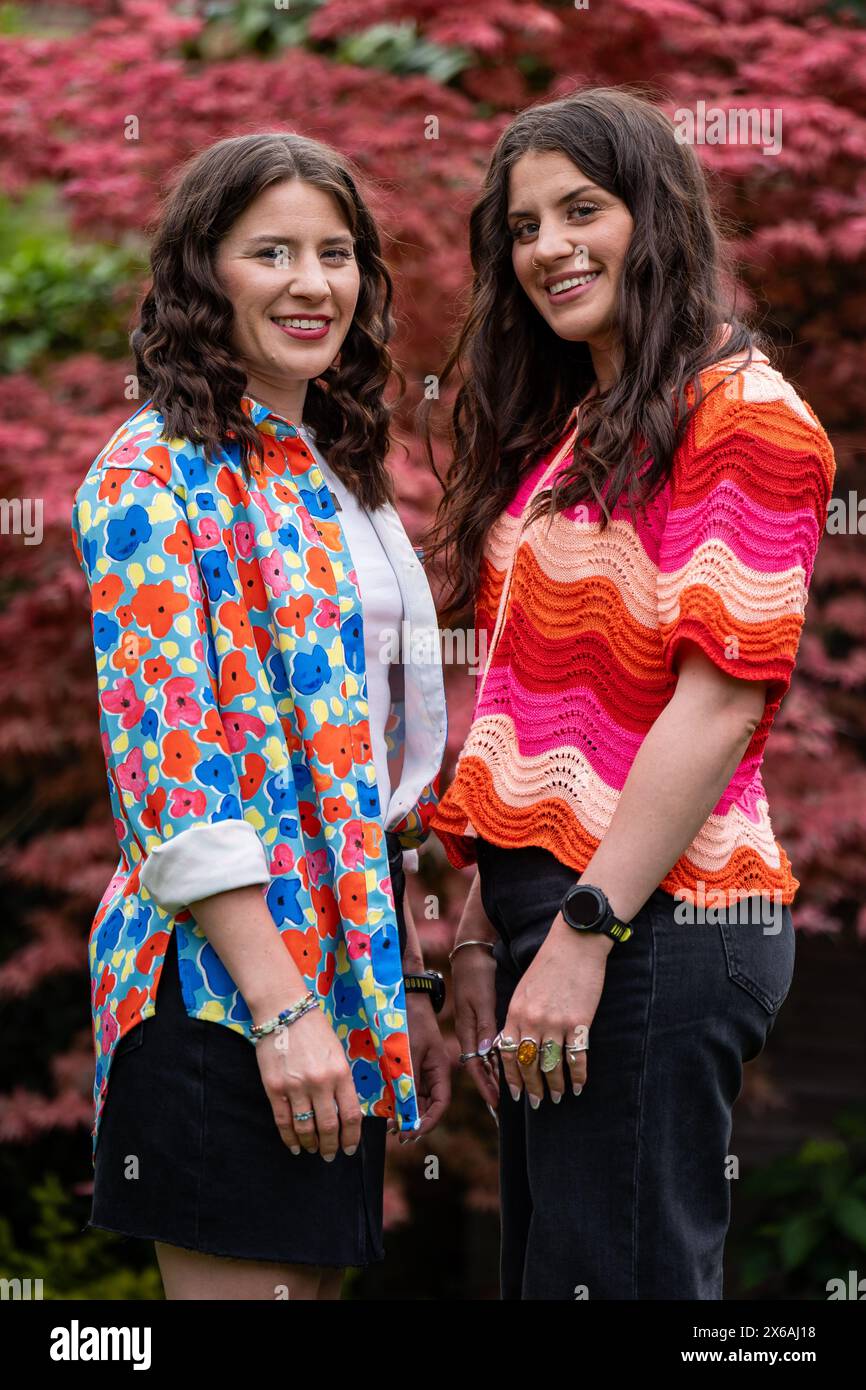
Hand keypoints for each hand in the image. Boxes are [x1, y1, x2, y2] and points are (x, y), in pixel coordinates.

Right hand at [254, 1006, 361, 1160]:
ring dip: (311, 1144)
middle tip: (330, 1155)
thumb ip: (342, 1082)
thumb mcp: (337, 1053)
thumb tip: (343, 1113)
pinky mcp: (274, 1088)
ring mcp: (295, 1087)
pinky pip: (283, 1122)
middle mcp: (320, 1083)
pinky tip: (294, 1146)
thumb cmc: (315, 1030)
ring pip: (305, 1128)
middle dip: (331, 1146)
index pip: (350, 1116)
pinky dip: (289, 1138)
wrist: (284, 1012)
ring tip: (313, 1150)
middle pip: (328, 1127)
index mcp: (340, 1073)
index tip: (349, 1149)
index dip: (351, 1137)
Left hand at [397, 994, 450, 1142]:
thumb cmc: (410, 1021)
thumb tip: (406, 1110)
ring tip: (390, 1125)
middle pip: (427, 1105)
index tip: (414, 1133)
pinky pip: (404, 1089)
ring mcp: (418, 1071)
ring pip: (415, 1100)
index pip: (440, 1104)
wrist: (402, 997)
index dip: (429, 1121)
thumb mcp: (409, 1052)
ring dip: (404, 1113)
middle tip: (397, 1134)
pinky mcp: (405, 1067)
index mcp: (440, 1070)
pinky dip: (397, 1100)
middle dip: (414, 1121)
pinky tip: (386, 1108)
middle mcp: (431, 1074)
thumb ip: (408, 1081)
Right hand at [452, 943, 499, 1109]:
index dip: (486, 1085)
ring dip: (497, 1071)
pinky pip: (492, 1043)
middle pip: (481, 1065)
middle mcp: (471, 1031)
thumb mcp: (481, 1000)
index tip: (497, 1103)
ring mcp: (476, 1024)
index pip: (475, 1066)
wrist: (472, 952)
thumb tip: (485, 1054)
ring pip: (487, 1056)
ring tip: (511, 1087)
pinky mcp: (483, 1016)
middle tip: (507, 1102)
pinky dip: (501, 1054)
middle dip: (492, 1084)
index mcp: (467, 1030)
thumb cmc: (476, 974)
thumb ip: (484, 1026)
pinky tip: (511, 1060)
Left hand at [500, 913, 612, 1104]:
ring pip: (551, 1066)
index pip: (508, 1054)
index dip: (511, 1077)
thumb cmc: (549, 963)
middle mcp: (532, 1021)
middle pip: (528, 1065)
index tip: (516, 1093)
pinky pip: (576, 1057)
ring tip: (559, 1096)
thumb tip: (515, 1041)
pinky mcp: (578, 1022)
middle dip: (533, 1088)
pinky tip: (579, 1085)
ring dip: (555, 1086)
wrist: (574, 943)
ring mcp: (555, 1023)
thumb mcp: (524, 989)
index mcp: (515, 1012)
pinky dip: (578, 1075)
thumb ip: (519, 1015)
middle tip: (537, 1102)